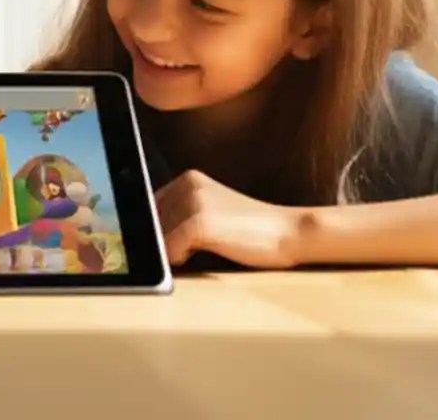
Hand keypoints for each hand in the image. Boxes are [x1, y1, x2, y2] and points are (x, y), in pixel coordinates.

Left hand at [154, 170, 305, 268]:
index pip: (150, 205)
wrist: (287, 231)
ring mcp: (193, 202)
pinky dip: (177, 257)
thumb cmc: (251, 229)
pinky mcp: (200, 223)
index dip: (153, 227)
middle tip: (182, 250)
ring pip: (159, 236)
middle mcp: (188, 185)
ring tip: (195, 250)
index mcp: (188, 179)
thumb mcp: (212, 212)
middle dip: (161, 240)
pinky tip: (196, 254)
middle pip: (152, 221)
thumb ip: (182, 214)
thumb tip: (151, 234)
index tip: (159, 241)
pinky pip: (169, 248)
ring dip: (170, 250)